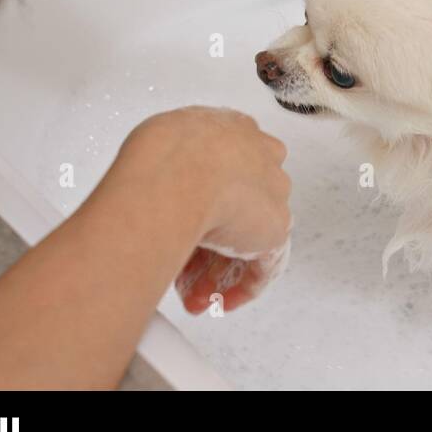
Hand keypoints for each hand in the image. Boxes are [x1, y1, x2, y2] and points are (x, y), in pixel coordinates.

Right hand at [104, 106, 292, 313]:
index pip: (230, 168)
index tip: (182, 217)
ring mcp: (271, 194)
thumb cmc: (161, 154)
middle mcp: (260, 160)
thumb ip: (173, 160)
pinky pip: (260, 265)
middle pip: (240, 206)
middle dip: (212, 240)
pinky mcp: (273, 230)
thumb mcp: (162, 140)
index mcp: (235, 131)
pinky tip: (214, 301)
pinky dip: (236, 286)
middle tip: (184, 264)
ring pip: (246, 238)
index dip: (204, 199)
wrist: (177, 175)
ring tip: (192, 293)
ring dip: (217, 268)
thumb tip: (157, 181)